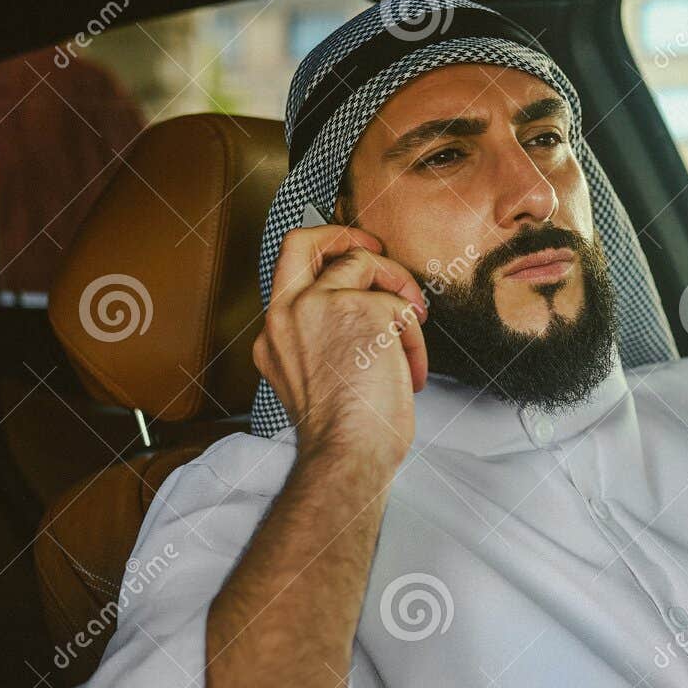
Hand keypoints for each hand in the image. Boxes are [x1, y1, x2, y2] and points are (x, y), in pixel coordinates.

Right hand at [254, 225, 428, 468]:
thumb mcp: (315, 379)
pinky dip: (414, 337)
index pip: (289, 274)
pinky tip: (411, 371)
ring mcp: (319, 306)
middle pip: (303, 241)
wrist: (347, 454)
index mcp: (274, 335)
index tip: (352, 261)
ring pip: (365, 265)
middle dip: (343, 233)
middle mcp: (287, 313)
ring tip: (412, 333)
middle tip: (377, 247)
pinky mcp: (360, 308)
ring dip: (399, 293)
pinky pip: (400, 304)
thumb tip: (371, 310)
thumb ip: (323, 339)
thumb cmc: (343, 434)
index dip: (323, 257)